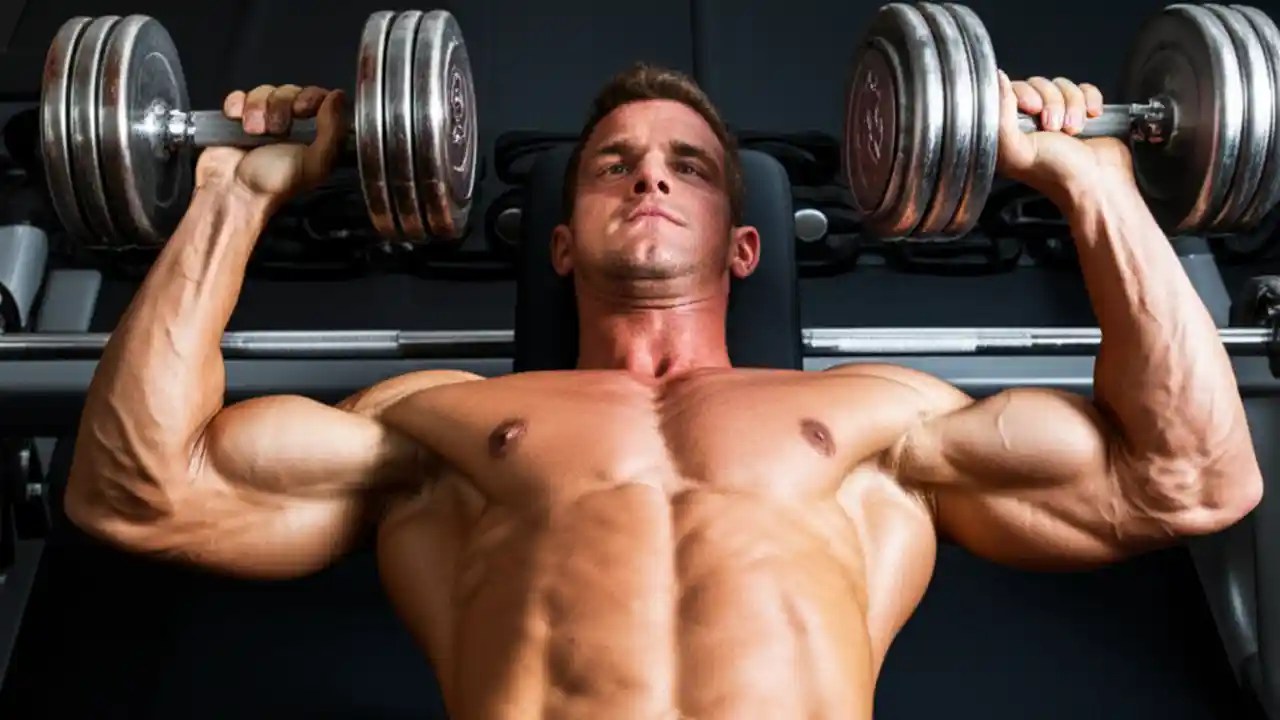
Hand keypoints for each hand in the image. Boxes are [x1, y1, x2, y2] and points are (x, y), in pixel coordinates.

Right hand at [195, 84, 346, 207]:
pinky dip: (237, 106)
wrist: (234, 188)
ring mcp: (263, 118)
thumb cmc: (277, 181)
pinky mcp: (237, 117)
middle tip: (275, 131)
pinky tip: (237, 121)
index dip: (310, 96)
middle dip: (280, 107)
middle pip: (289, 90)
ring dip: (257, 110)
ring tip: (253, 132)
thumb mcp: (315, 163)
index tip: (301, 109)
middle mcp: (291, 123)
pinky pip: (238, 96)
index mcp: (313, 133)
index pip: (318, 97)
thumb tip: (338, 96)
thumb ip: (333, 131)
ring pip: (264, 91)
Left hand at [996, 72, 1133, 195]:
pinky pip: (1085, 88)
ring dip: (1073, 106)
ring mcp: (1058, 115)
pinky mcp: (1082, 112)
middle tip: (1055, 127)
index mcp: (1010, 130)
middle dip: (1053, 104)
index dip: (1025, 94)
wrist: (1098, 183)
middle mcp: (1031, 122)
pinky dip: (1090, 100)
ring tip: (1073, 131)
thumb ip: (1000, 116)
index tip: (1033, 109)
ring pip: (1063, 86)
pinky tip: (1090, 118)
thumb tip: (997, 80)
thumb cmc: (1057, 175)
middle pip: (1039, 85)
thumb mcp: (1017, 150)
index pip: (1011, 90)